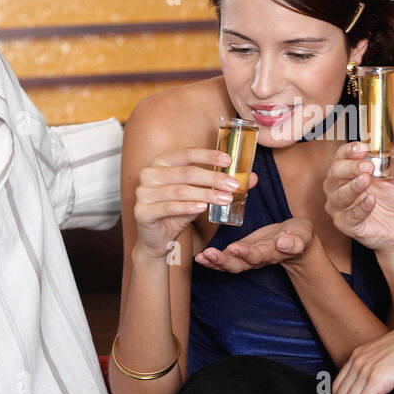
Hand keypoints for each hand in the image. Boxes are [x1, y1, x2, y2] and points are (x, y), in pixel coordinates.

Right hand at [133, 148, 258, 258]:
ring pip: (180, 190)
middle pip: (186, 173)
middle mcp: (149, 174)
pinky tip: (203, 208)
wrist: (158, 240)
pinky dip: (187, 207)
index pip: (187, 154)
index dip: (208, 155)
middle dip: (213, 178)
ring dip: (206, 194)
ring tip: (225, 199)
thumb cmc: (179, 212)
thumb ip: (221, 185)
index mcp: (162, 163)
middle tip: (233, 185)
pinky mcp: (141, 211)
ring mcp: (143, 192)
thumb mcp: (201, 195)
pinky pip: (168, 207)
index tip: (229, 160)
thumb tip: (252, 178)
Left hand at [194, 218, 312, 273]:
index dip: (247, 253)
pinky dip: (212, 260)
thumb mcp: (303, 235)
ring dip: (215, 261)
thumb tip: (285, 243)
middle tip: (209, 254)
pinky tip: (200, 257)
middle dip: (223, 260)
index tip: (235, 248)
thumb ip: (296, 241)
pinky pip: (226, 259)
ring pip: (230, 264)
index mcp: (272, 254)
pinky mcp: (241, 253)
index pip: (258, 255)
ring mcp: (248, 258)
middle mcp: (258, 259)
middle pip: (239, 264)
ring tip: (201, 257)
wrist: (296, 241)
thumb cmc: (299, 236)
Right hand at [322, 142, 393, 251]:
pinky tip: (371, 200)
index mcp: (348, 171)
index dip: (349, 150)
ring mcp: (340, 207)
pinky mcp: (346, 225)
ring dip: (353, 187)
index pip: (341, 156)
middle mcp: (339, 187)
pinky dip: (360, 208)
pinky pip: (349, 216)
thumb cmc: (393, 200)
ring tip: (367, 181)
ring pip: (339, 195)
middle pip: (335, 173)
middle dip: (351, 168)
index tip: (362, 148)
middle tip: (368, 167)